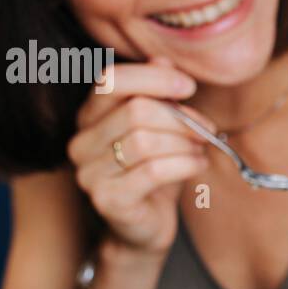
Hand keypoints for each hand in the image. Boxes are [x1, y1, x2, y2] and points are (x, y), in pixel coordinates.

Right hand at [67, 57, 212, 253]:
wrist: (143, 228)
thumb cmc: (154, 174)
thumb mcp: (160, 129)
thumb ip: (159, 95)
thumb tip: (165, 60)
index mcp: (90, 116)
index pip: (110, 80)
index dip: (153, 78)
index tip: (188, 87)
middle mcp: (81, 142)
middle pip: (136, 111)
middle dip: (180, 118)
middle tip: (206, 129)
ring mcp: (89, 172)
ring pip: (146, 141)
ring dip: (185, 144)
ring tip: (200, 151)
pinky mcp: (107, 199)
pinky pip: (153, 171)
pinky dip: (185, 165)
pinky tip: (197, 166)